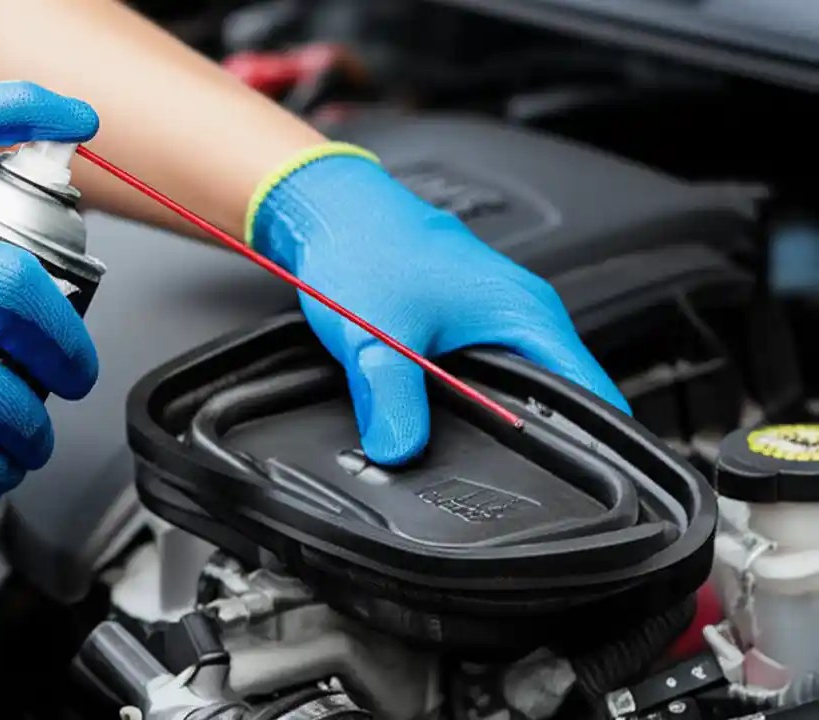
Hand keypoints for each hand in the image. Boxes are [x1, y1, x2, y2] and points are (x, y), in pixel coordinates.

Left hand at [249, 145, 628, 463]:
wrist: (332, 208)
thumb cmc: (364, 247)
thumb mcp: (376, 335)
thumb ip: (392, 397)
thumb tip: (400, 449)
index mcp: (526, 315)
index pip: (591, 396)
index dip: (589, 447)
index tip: (570, 487)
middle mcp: (523, 315)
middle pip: (557, 401)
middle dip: (534, 444)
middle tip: (505, 484)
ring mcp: (496, 318)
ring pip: (515, 389)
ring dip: (495, 420)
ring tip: (471, 458)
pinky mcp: (465, 324)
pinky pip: (485, 375)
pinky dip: (468, 400)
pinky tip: (438, 419)